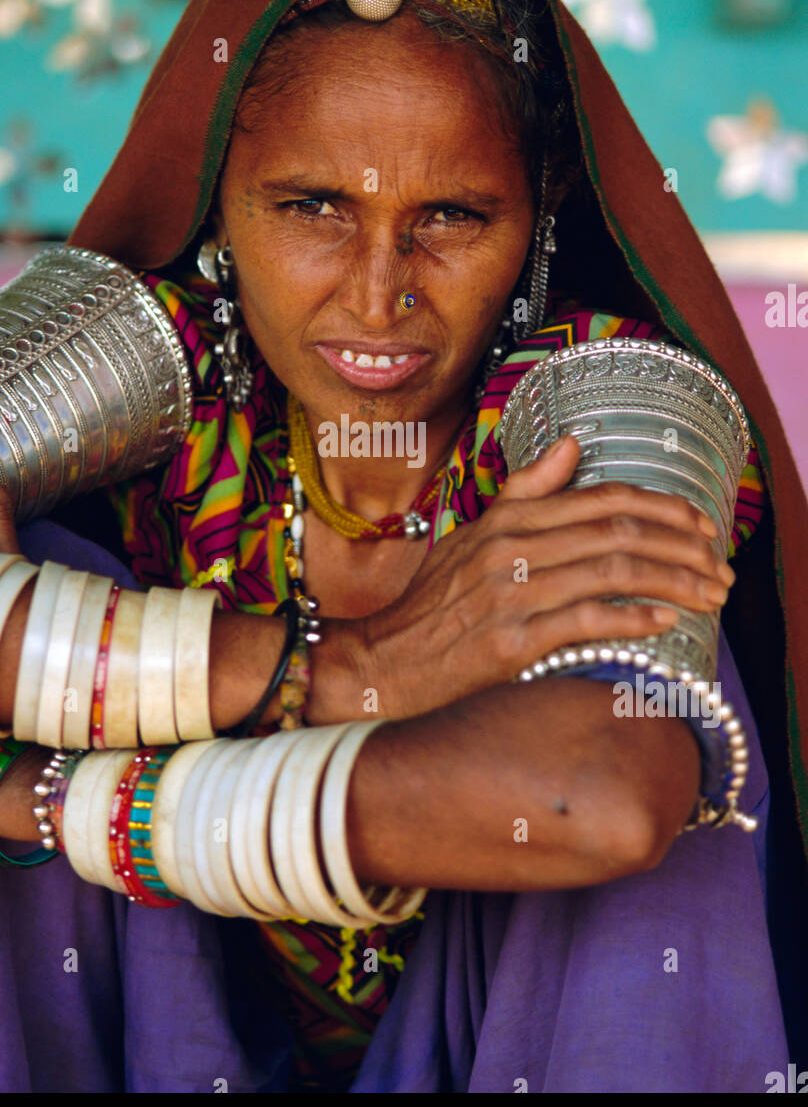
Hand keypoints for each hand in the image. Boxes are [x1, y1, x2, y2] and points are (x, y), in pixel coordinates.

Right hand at [357, 435, 733, 719]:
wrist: (385, 662)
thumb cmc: (434, 603)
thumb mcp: (474, 534)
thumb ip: (527, 490)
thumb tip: (573, 444)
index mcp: (509, 519)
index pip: (602, 498)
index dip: (662, 507)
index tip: (702, 525)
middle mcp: (512, 548)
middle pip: (619, 532)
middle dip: (683, 546)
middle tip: (720, 566)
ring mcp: (512, 593)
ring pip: (613, 573)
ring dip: (674, 582)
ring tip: (710, 596)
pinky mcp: (512, 641)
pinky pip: (586, 621)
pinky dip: (633, 619)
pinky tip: (665, 621)